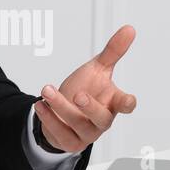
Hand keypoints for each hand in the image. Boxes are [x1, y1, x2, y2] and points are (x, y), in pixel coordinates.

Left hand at [34, 24, 137, 154]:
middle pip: (102, 119)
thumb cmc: (86, 89)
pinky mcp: (70, 141)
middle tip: (78, 94)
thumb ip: (113, 51)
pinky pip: (60, 134)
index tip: (127, 100)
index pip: (126, 106)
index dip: (128, 104)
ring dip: (61, 107)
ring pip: (77, 124)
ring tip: (47, 90)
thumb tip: (129, 28)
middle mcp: (101, 120)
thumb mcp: (98, 68)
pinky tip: (40, 104)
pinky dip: (49, 119)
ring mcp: (87, 133)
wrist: (63, 110)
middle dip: (90, 107)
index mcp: (113, 103)